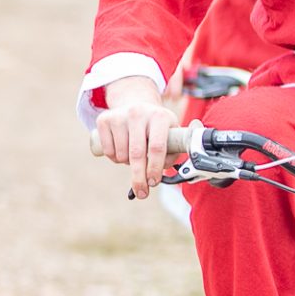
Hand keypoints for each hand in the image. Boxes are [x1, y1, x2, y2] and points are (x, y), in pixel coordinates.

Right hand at [92, 75, 175, 197]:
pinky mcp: (104, 119)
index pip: (157, 147)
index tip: (154, 182)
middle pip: (137, 154)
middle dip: (139, 177)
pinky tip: (122, 151)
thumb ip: (180, 147)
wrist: (134, 102)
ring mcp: (119, 115)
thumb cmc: (157, 125)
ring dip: (127, 165)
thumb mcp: (171, 130)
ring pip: (121, 155)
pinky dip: (114, 158)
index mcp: (159, 116)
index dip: (155, 168)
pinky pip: (108, 151)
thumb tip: (190, 164)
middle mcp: (138, 113)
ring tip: (134, 157)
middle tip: (142, 193)